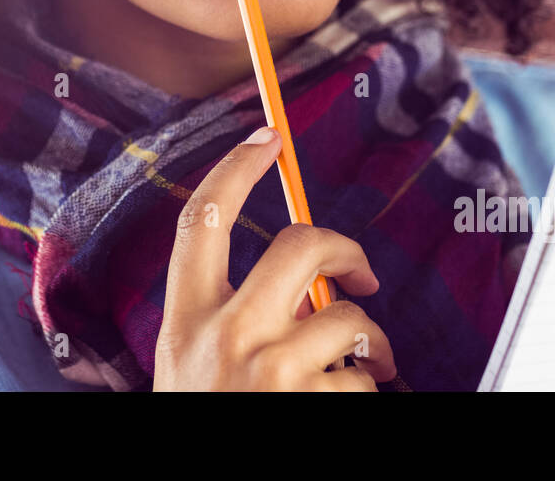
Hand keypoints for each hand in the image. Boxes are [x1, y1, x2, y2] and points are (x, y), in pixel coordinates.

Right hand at [153, 126, 397, 390]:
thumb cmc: (206, 418)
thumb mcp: (188, 370)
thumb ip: (230, 322)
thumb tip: (304, 292)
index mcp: (184, 323)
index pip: (201, 221)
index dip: (236, 168)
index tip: (268, 136)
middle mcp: (226, 336)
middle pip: (300, 245)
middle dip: (345, 250)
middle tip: (362, 275)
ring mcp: (272, 371)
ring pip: (348, 318)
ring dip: (370, 342)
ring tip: (366, 365)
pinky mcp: (311, 403)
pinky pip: (366, 379)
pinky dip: (368, 388)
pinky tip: (348, 402)